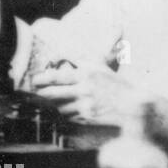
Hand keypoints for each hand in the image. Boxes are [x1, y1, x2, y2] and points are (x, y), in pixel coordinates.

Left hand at [31, 64, 167, 141]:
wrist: (133, 106)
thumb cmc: (115, 84)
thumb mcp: (100, 66)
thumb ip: (80, 57)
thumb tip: (65, 49)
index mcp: (86, 74)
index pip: (55, 77)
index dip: (40, 79)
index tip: (34, 80)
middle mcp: (84, 90)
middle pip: (52, 94)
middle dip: (42, 94)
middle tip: (36, 93)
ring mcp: (85, 105)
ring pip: (58, 107)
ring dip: (54, 105)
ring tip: (53, 102)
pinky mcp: (87, 119)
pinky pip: (68, 117)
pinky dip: (65, 114)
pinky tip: (67, 110)